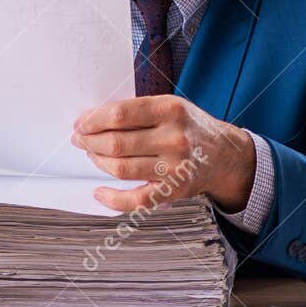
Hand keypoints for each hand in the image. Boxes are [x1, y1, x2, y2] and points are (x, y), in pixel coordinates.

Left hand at [72, 95, 255, 213]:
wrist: (225, 155)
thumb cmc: (189, 127)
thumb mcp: (171, 106)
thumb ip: (137, 110)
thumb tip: (92, 120)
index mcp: (170, 110)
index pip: (119, 114)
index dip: (92, 120)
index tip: (80, 123)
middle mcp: (174, 138)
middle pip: (116, 143)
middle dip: (89, 141)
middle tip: (79, 139)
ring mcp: (174, 168)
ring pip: (120, 169)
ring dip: (97, 162)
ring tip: (92, 155)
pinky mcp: (174, 191)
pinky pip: (136, 201)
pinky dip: (112, 199)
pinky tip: (99, 192)